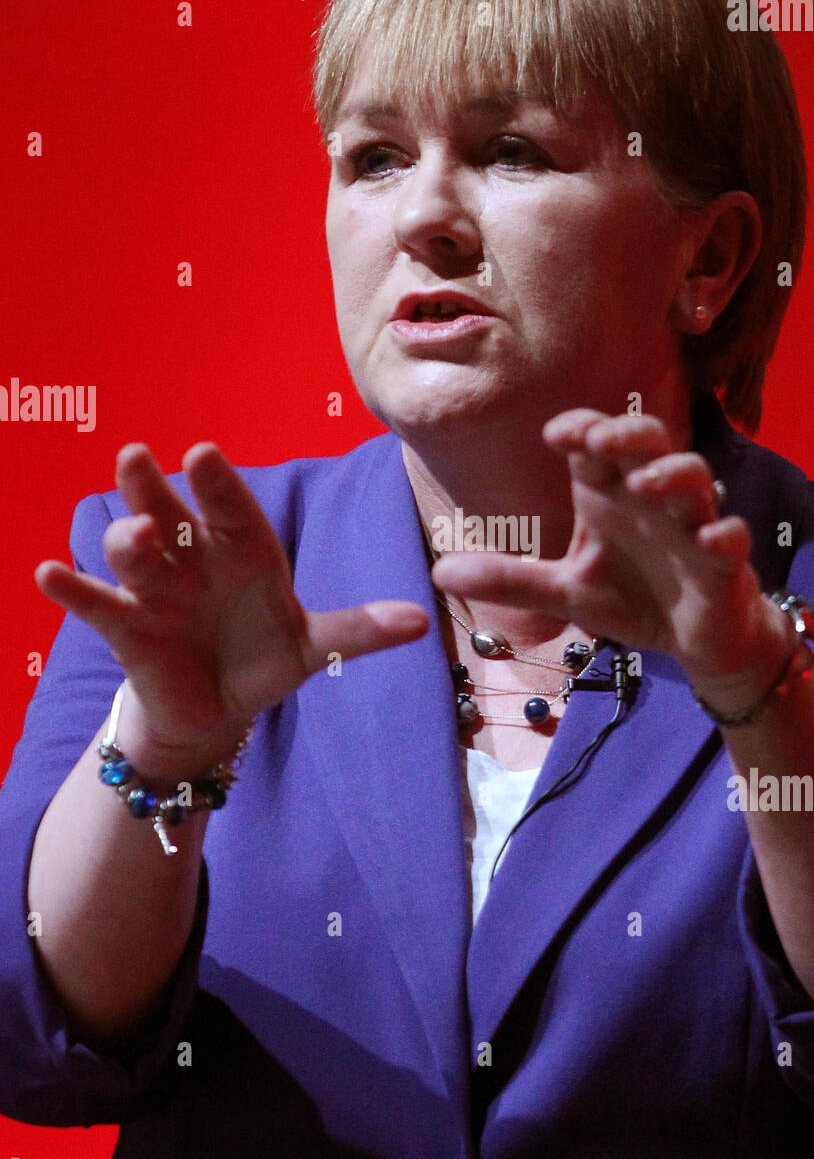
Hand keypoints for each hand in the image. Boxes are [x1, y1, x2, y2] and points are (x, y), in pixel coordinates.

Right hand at [36, 443, 428, 780]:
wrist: (218, 705)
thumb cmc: (266, 656)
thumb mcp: (312, 646)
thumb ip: (357, 631)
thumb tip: (420, 624)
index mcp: (243, 550)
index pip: (232, 510)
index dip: (219, 485)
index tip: (204, 454)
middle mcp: (194, 558)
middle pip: (171, 515)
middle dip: (154, 489)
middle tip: (139, 455)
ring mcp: (156, 589)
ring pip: (134, 556)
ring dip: (125, 541)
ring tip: (127, 535)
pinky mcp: (125, 626)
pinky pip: (96, 602)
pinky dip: (73, 589)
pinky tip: (48, 572)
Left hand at [430, 409, 791, 697]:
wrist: (695, 642)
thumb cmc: (631, 599)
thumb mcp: (564, 592)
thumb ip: (508, 580)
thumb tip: (439, 573)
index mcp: (612, 495)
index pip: (596, 444)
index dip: (582, 429)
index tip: (556, 434)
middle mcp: (653, 499)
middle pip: (650, 444)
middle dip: (629, 434)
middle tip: (600, 439)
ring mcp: (694, 525)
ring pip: (696, 478)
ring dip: (674, 474)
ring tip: (646, 485)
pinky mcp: (725, 562)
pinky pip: (733, 537)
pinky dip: (725, 534)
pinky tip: (711, 539)